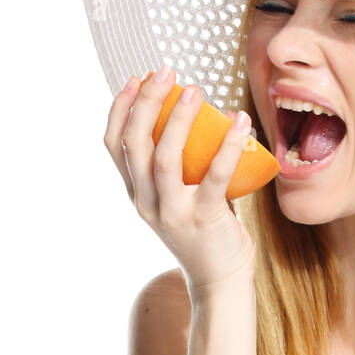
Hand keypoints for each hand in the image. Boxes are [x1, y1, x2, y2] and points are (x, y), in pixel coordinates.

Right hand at [103, 66, 256, 295]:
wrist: (220, 283)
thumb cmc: (205, 235)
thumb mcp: (179, 200)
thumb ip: (179, 169)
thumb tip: (201, 118)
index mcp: (138, 195)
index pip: (114, 145)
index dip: (120, 108)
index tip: (136, 79)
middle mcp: (148, 204)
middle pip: (135, 143)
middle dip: (147, 101)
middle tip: (166, 71)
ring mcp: (174, 213)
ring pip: (165, 158)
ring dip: (178, 119)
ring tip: (196, 90)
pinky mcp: (204, 220)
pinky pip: (215, 176)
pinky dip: (228, 145)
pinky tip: (241, 122)